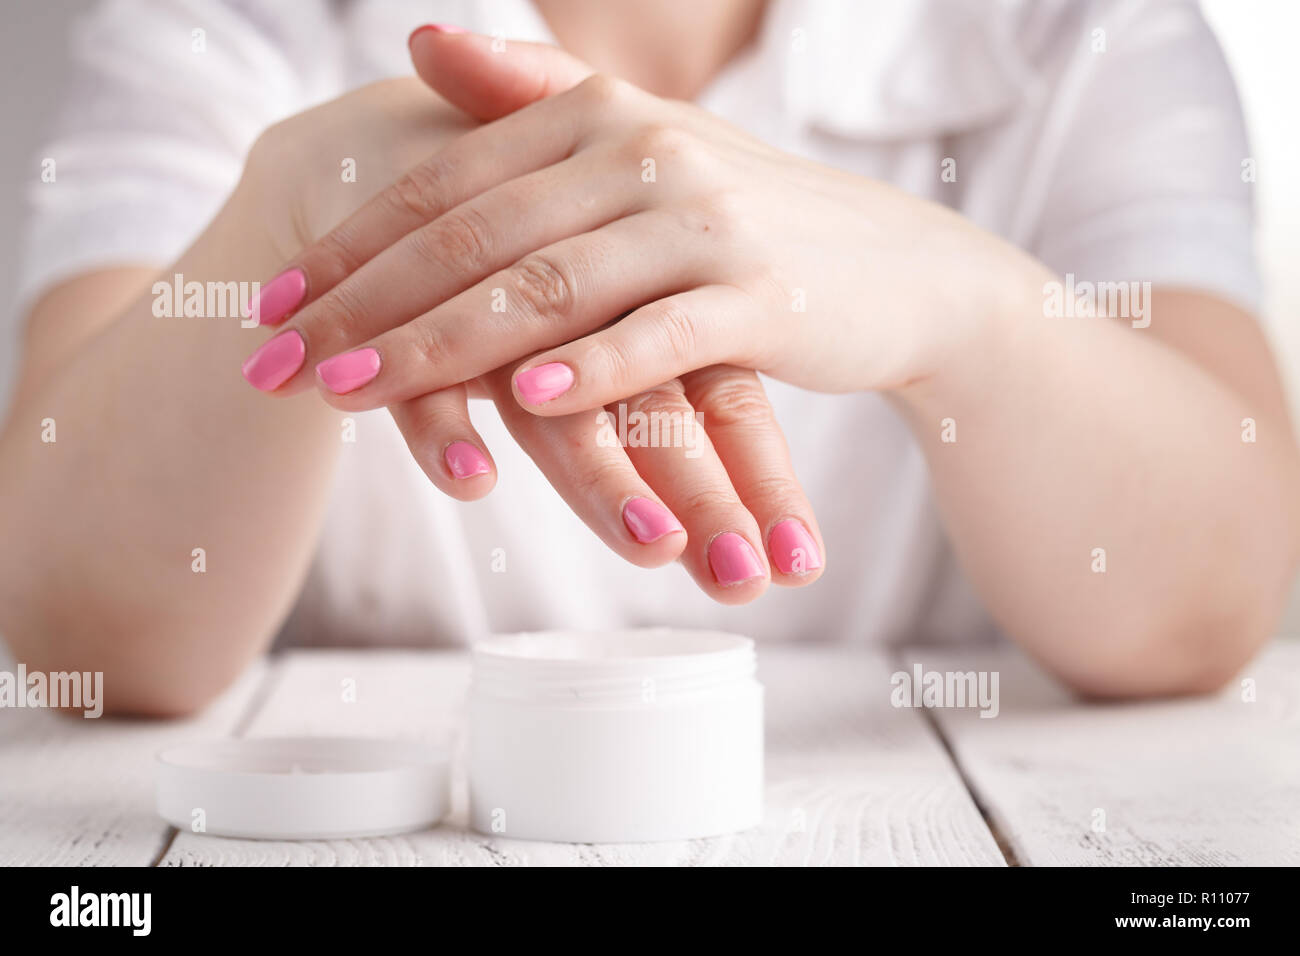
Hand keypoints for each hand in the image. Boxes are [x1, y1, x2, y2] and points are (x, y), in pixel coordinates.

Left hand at [241, 32, 836, 601]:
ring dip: (442, 345)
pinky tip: (531, 398)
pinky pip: (660, 334)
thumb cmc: (753, 221)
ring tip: (354, 396)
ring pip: (548, 287)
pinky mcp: (760, 296)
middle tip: (278, 367)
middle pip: (476, 240)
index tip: (270, 311)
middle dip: (364, 309)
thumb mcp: (643, 146)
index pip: (445, 186)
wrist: (901, 270)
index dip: (349, 248)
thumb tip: (421, 43)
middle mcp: (644, 153)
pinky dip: (595, 366)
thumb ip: (532, 97)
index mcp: (599, 117)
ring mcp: (704, 223)